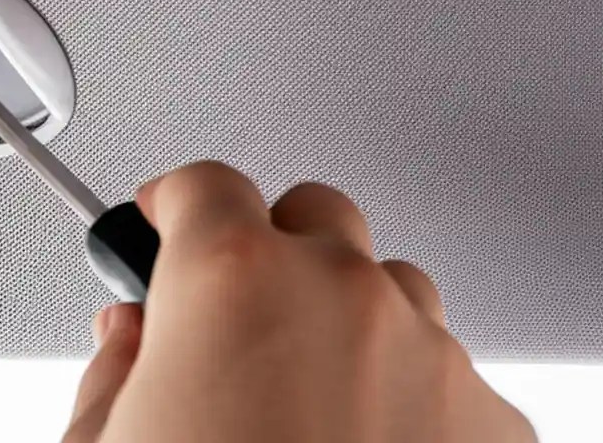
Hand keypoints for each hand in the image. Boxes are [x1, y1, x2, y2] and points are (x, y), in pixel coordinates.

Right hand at [64, 162, 534, 442]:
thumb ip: (110, 369)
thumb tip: (128, 336)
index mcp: (231, 281)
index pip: (202, 183)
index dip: (172, 204)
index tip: (165, 219)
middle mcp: (340, 296)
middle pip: (310, 214)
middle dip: (267, 251)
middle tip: (230, 318)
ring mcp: (430, 355)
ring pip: (386, 287)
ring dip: (341, 317)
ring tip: (298, 400)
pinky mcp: (491, 425)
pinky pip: (442, 369)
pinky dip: (402, 391)